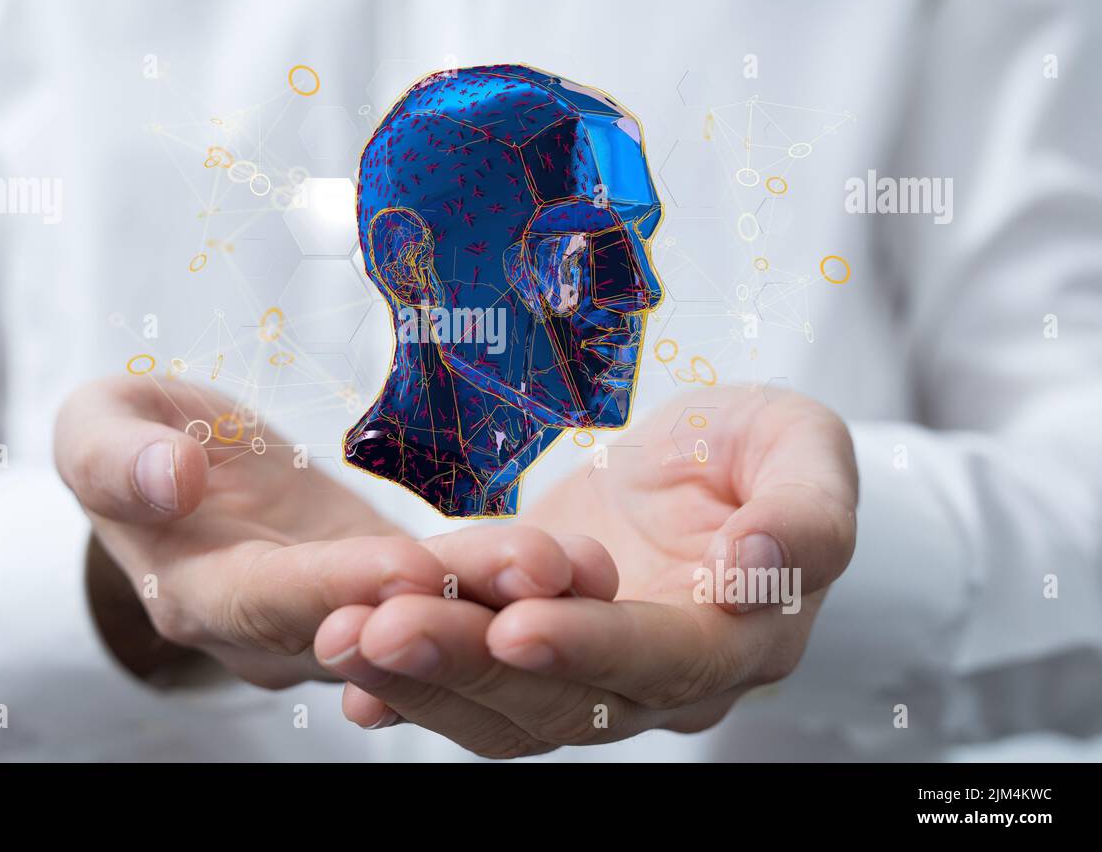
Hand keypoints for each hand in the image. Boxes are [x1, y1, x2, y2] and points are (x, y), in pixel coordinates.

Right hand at [56, 375, 611, 688]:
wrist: (177, 473)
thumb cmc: (131, 444)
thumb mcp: (96, 429)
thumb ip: (114, 457)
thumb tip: (166, 477)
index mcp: (199, 594)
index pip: (270, 604)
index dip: (336, 590)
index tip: (403, 568)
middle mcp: (277, 629)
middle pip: (368, 628)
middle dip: (452, 604)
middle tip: (535, 572)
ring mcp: (339, 617)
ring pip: (424, 622)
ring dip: (499, 597)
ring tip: (572, 564)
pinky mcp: (386, 589)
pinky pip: (447, 595)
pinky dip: (503, 581)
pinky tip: (572, 564)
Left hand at [315, 386, 856, 755]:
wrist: (702, 469)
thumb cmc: (757, 451)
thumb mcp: (801, 446)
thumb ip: (805, 512)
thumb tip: (759, 567)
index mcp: (738, 638)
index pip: (666, 661)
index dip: (593, 647)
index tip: (518, 624)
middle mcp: (656, 681)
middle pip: (561, 699)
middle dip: (468, 667)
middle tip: (384, 629)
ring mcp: (585, 674)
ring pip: (501, 704)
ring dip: (420, 678)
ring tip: (345, 637)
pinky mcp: (527, 651)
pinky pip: (466, 685)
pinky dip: (407, 690)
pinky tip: (347, 678)